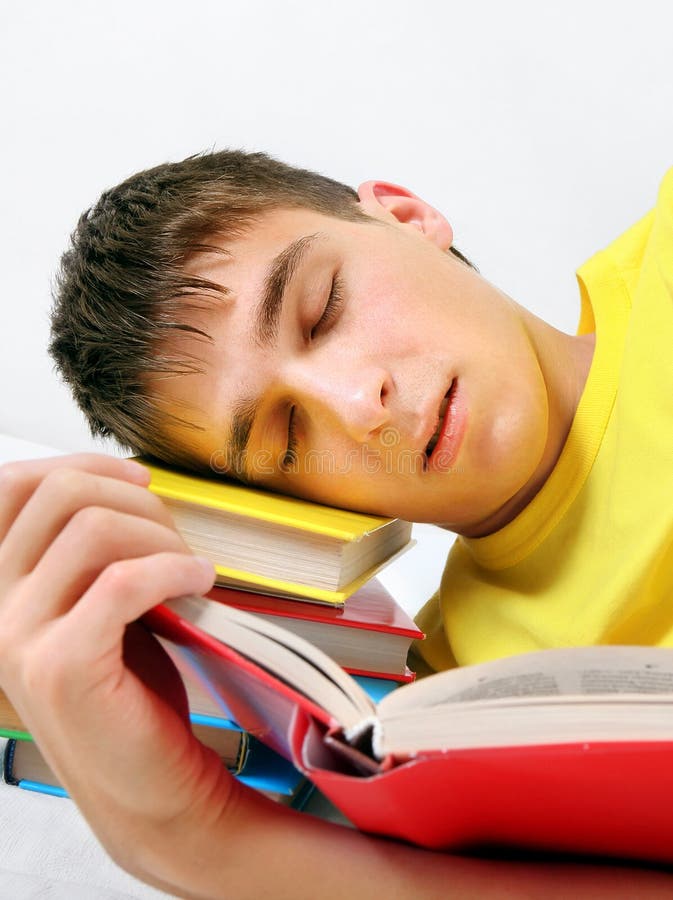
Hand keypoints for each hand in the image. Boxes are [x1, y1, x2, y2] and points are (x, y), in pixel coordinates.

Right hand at [0, 454, 237, 880]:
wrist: (147, 787)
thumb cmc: (131, 691)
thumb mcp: (99, 605)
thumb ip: (93, 553)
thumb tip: (129, 486)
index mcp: (1, 585)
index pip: (13, 487)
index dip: (83, 464)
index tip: (140, 479)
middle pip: (60, 495)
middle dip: (136, 501)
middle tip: (177, 537)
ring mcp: (20, 639)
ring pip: (93, 529)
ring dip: (161, 537)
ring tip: (191, 568)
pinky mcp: (62, 668)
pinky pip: (123, 580)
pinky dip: (174, 569)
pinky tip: (200, 582)